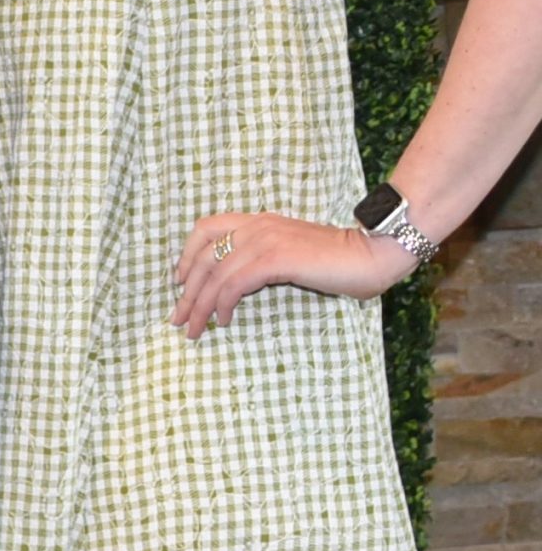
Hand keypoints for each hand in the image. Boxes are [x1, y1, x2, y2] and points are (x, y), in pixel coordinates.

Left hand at [170, 211, 414, 337]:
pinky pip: (234, 284)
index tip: (179, 282)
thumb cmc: (338, 261)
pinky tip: (224, 320)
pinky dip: (223, 304)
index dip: (186, 255)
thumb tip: (235, 285)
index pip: (206, 228)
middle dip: (187, 291)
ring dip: (200, 305)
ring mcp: (265, 240)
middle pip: (203, 257)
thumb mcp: (291, 253)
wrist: (372, 254)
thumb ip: (264, 259)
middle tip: (178, 318)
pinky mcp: (275, 259)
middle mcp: (257, 226)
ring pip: (215, 275)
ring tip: (196, 329)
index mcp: (259, 221)